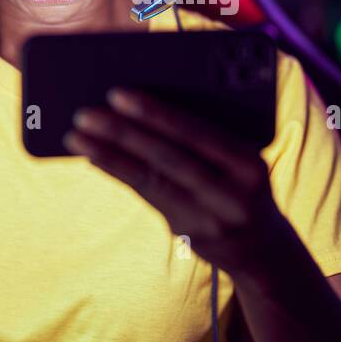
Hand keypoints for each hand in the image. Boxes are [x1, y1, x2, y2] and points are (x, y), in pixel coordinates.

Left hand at [62, 88, 286, 276]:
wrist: (264, 248)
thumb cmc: (243, 184)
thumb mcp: (242, 159)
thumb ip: (209, 135)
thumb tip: (146, 105)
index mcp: (249, 162)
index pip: (196, 133)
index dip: (155, 113)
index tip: (117, 93)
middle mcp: (233, 193)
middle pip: (168, 157)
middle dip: (123, 133)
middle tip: (84, 114)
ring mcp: (210, 218)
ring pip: (152, 180)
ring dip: (110, 155)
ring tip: (77, 136)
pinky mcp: (189, 235)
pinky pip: (148, 197)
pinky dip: (119, 174)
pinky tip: (94, 158)